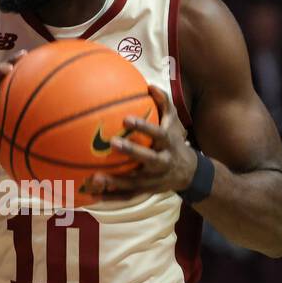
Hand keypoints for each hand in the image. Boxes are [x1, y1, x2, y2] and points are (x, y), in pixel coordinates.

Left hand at [84, 85, 196, 200]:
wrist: (189, 173)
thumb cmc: (175, 142)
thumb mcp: (175, 123)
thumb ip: (164, 103)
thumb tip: (150, 85)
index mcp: (168, 145)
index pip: (158, 135)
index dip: (145, 127)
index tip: (127, 119)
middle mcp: (162, 163)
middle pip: (148, 159)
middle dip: (132, 152)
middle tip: (112, 143)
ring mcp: (153, 180)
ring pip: (134, 182)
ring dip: (115, 181)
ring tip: (94, 177)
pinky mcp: (145, 192)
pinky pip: (127, 196)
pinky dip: (111, 197)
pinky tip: (92, 195)